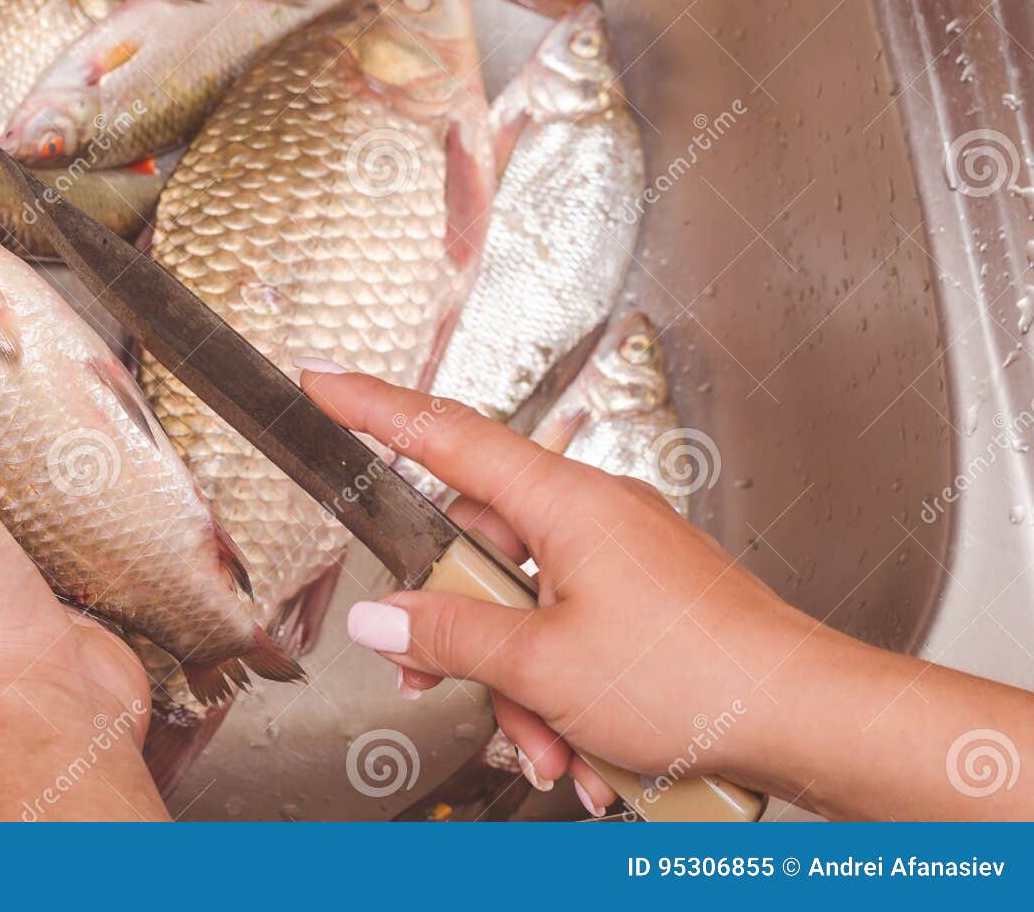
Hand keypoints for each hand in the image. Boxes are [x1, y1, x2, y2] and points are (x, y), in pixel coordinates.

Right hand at [302, 367, 1033, 820]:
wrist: (807, 720)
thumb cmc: (699, 677)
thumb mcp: (544, 664)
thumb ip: (451, 635)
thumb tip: (385, 617)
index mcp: (565, 503)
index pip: (445, 435)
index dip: (375, 408)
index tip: (326, 381)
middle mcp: (594, 518)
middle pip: (479, 553)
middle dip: (458, 635)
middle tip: (434, 680)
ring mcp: (623, 560)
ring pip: (525, 612)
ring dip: (520, 689)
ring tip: (549, 745)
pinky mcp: (646, 604)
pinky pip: (571, 637)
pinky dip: (564, 696)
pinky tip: (584, 750)